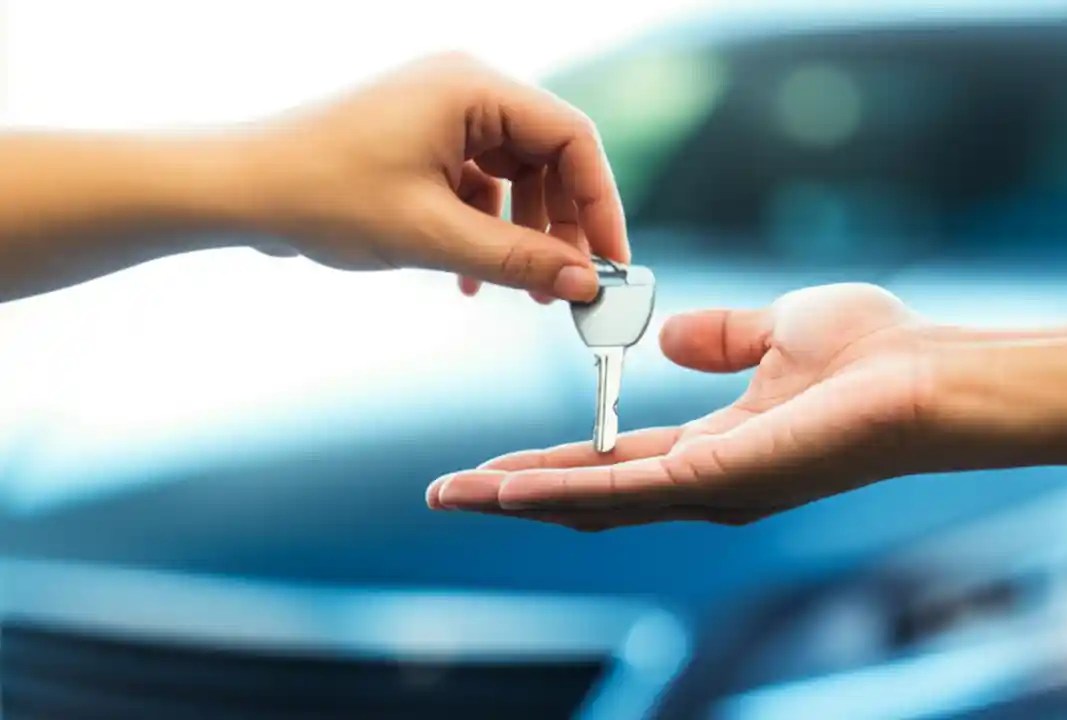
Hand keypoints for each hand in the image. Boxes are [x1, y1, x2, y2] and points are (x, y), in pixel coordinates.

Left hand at [246, 52, 625, 301]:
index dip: (602, 203)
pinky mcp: (424, 141)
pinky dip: (487, 231)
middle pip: (550, 158)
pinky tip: (472, 278)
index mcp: (473, 88)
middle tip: (570, 288)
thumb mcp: (433, 236)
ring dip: (525, 236)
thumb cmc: (323, 195)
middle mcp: (465, 90)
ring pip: (517, 177)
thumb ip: (519, 259)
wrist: (239, 190)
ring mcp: (443, 114)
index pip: (573, 138)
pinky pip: (481, 186)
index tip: (612, 262)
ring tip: (526, 291)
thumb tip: (586, 282)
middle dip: (563, 226)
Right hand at [426, 284, 932, 529]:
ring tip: (457, 495)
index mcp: (715, 447)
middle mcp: (705, 483)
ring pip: (595, 500)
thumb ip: (720, 339)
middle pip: (590, 494)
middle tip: (446, 494)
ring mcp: (711, 490)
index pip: (613, 462)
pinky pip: (627, 489)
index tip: (493, 463)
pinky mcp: (721, 480)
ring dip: (522, 498)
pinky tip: (513, 487)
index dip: (551, 462)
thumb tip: (669, 342)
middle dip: (515, 494)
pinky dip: (564, 488)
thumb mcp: (774, 329)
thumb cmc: (872, 354)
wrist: (926, 375)